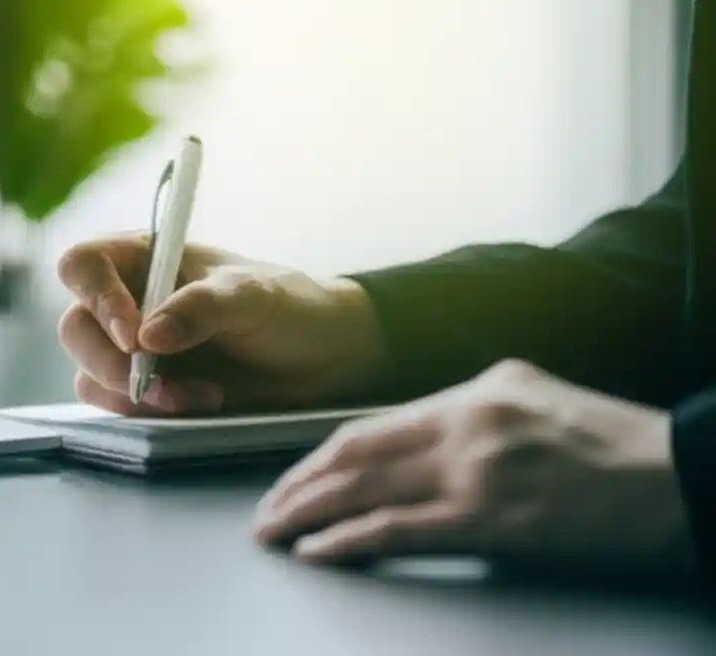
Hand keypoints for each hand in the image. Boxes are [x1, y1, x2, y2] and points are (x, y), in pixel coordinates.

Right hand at [56, 234, 389, 414]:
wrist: (323, 360)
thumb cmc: (290, 308)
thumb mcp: (252, 298)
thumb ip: (201, 308)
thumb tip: (147, 337)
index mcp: (145, 258)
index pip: (83, 265)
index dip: (95, 298)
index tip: (133, 335)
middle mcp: (128, 300)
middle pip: (75, 328)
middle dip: (109, 362)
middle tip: (152, 381)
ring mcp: (134, 349)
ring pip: (89, 373)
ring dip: (133, 394)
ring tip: (197, 395)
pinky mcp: (146, 390)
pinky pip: (115, 405)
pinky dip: (147, 412)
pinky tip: (199, 404)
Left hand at [253, 360, 697, 573]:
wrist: (680, 475)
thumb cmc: (618, 447)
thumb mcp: (538, 400)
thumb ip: (475, 412)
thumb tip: (421, 437)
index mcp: (476, 390)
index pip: (374, 424)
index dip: (324, 457)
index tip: (295, 478)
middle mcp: (464, 419)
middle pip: (354, 454)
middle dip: (298, 484)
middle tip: (266, 510)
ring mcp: (473, 467)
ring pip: (362, 490)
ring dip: (307, 512)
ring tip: (273, 532)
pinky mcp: (487, 517)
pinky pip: (395, 529)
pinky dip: (346, 540)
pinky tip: (316, 550)